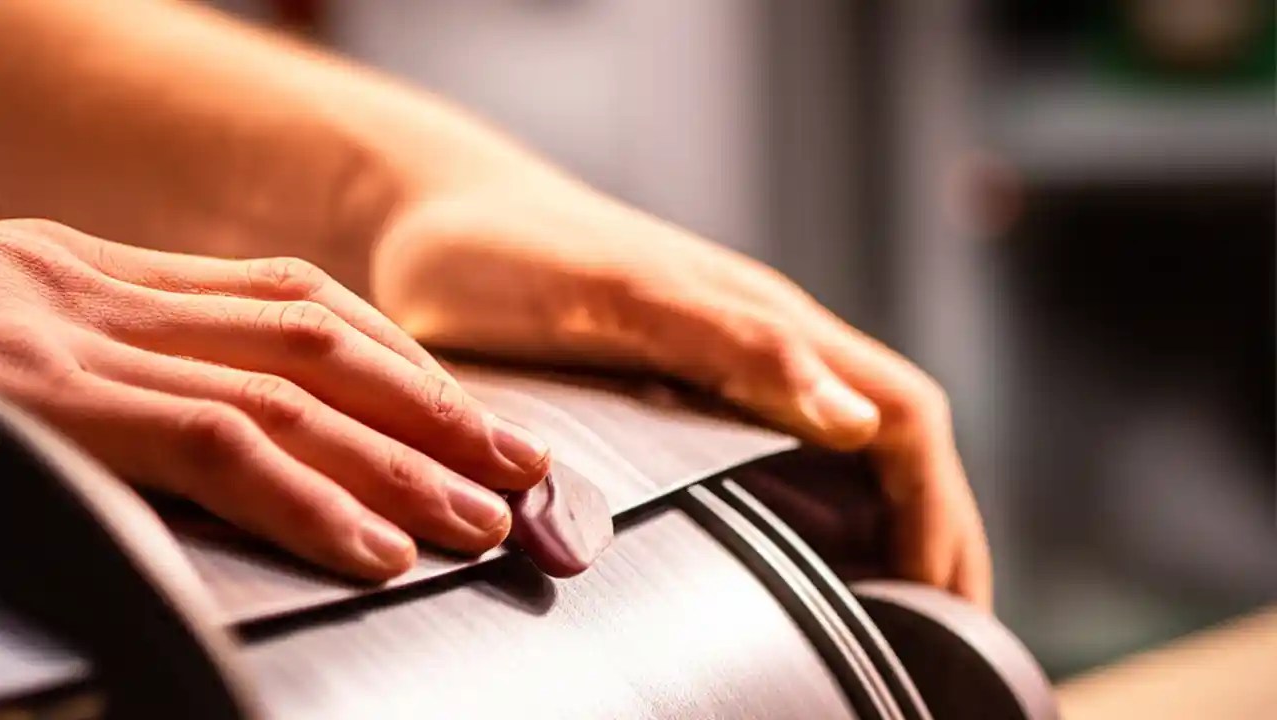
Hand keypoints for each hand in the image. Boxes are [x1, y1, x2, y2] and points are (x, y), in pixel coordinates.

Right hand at [0, 219, 550, 580]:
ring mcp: (77, 345)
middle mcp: (97, 294)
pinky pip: (218, 448)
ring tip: (484, 519)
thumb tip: (230, 428)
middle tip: (520, 467)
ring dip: (404, 463)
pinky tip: (379, 549)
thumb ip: (118, 368)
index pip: (292, 301)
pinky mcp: (49, 405)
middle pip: (318, 343)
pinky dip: (312, 501)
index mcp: (94, 276)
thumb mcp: (12, 345)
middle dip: (435, 412)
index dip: (396, 362)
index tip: (467, 415)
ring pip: (293, 394)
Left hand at [371, 176, 991, 606]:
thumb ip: (735, 341)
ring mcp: (724, 372)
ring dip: (883, 534)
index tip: (942, 604)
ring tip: (888, 619)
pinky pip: (775, 462)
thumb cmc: (507, 253)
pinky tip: (795, 567)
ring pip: (845, 458)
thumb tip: (854, 416)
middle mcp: (763, 349)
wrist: (429, 222)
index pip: (904, 420)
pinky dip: (811, 521)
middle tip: (939, 638)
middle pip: (893, 447)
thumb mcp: (617, 292)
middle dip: (933, 538)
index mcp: (769, 324)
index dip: (938, 512)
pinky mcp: (677, 394)